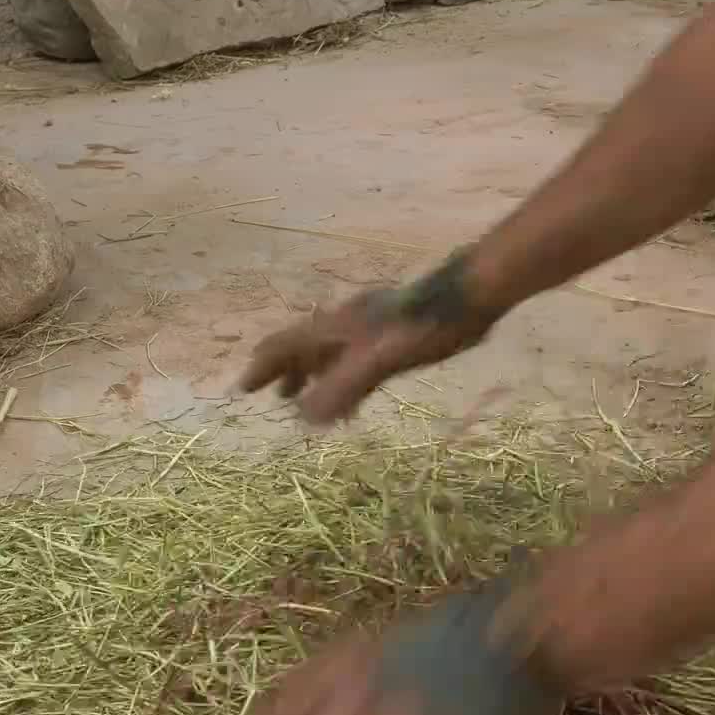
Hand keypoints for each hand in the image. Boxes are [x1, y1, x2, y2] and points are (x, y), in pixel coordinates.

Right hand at [238, 247, 500, 423]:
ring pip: (330, 353)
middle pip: (304, 346)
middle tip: (271, 397)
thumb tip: (304, 418)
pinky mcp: (394, 335)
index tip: (243, 390)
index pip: (286, 344)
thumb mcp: (380, 361)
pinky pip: (356, 359)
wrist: (471, 296)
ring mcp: (370, 327)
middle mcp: (346, 324)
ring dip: (312, 375)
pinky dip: (344, 378)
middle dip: (284, 372)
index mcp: (336, 326)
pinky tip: (356, 394)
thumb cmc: (424, 326)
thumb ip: (343, 387)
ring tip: (303, 399)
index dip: (264, 367)